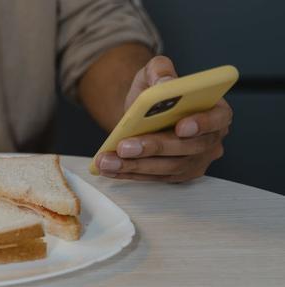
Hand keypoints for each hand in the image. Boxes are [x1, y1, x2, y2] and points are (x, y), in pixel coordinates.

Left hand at [95, 56, 230, 181]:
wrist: (142, 113)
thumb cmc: (155, 93)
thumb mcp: (155, 71)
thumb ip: (161, 70)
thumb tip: (164, 82)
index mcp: (215, 110)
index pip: (218, 118)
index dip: (202, 124)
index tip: (180, 127)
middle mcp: (210, 139)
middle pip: (187, 148)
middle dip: (153, 148)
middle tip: (124, 146)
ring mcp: (195, 160)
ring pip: (168, 167)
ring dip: (135, 165)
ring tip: (107, 160)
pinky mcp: (177, 175)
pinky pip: (154, 178)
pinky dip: (129, 173)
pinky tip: (109, 167)